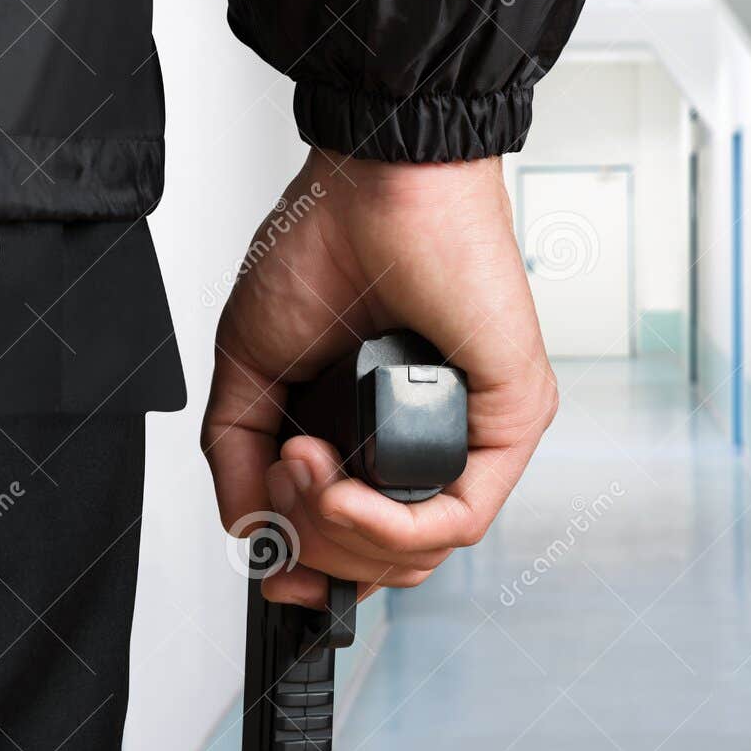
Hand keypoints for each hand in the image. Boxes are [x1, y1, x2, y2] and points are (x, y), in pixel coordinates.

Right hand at [201, 147, 557, 608]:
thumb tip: (251, 536)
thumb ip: (240, 460)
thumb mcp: (253, 370)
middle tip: (280, 482)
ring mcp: (476, 437)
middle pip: (382, 564)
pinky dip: (383, 525)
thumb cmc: (327, 247)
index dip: (313, 567)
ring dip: (336, 532)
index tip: (275, 565)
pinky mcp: (511, 423)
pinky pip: (456, 521)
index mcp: (380, 436)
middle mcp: (434, 444)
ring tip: (301, 470)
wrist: (374, 182)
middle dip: (311, 544)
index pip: (364, 544)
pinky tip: (335, 487)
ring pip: (417, 555)